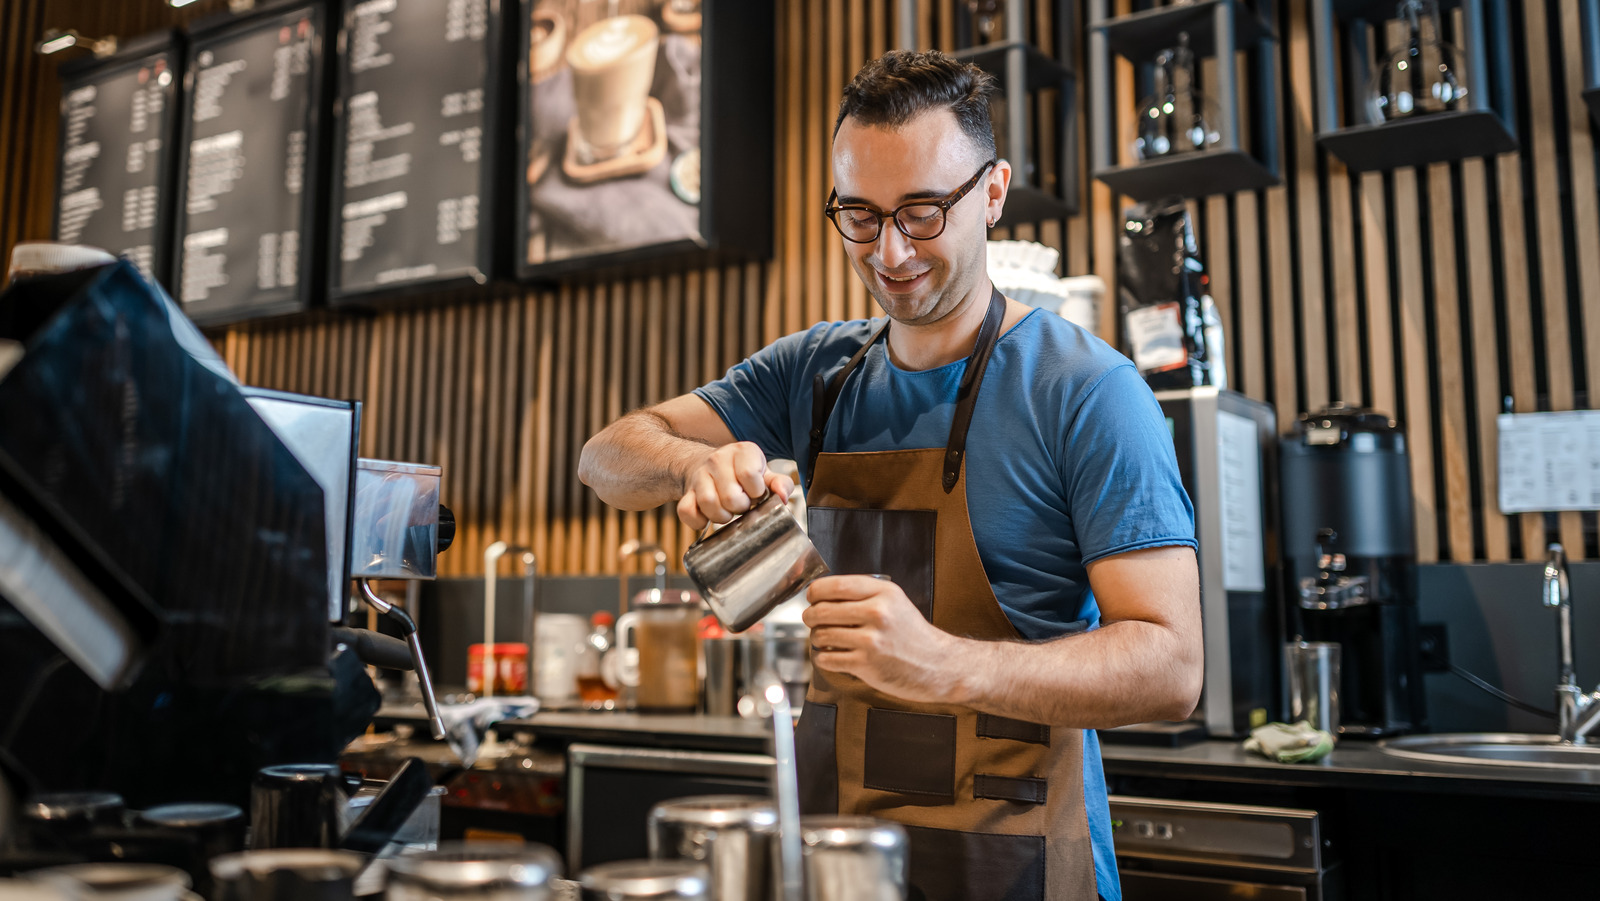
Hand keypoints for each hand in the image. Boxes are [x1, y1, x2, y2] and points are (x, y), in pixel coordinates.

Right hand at [676, 441, 794, 529]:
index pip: (750, 476)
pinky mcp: (686, 491)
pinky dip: (699, 520)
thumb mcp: (764, 474)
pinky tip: (708, 516)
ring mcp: (699, 475)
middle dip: (740, 507)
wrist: (707, 465)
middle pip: (731, 497)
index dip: (756, 492)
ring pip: (709, 504)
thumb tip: (783, 497)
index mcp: (743, 452)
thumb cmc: (742, 473)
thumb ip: (780, 484)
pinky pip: (687, 511)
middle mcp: (718, 459)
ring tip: (727, 510)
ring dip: (722, 516)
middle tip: (741, 503)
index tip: (755, 492)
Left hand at [802, 575, 963, 703]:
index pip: (835, 585)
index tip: (812, 597)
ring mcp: (871, 640)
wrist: (937, 666)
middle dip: (810, 616)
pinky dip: (824, 657)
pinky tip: (833, 655)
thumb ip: (864, 594)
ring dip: (817, 638)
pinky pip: (827, 658)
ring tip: (826, 639)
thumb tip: (823, 594)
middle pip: (822, 610)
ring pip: (821, 635)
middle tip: (812, 620)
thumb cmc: (913, 635)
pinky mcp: (865, 665)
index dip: (815, 591)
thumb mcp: (895, 601)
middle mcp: (877, 613)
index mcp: (884, 593)